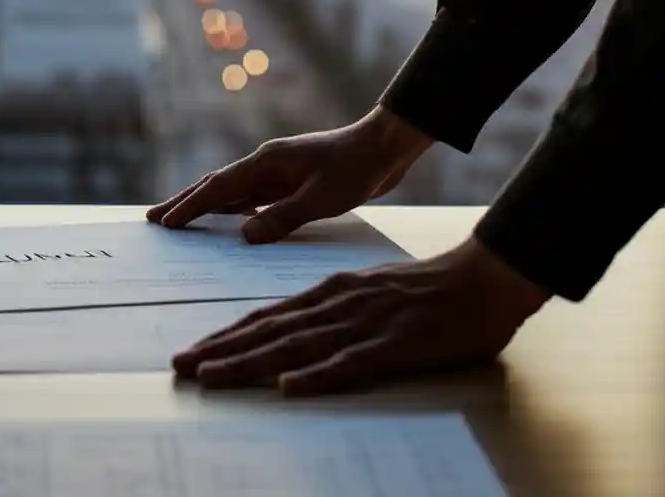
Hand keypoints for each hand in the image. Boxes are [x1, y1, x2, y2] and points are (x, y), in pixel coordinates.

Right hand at [147, 107, 433, 243]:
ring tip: (180, 220)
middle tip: (154, 218)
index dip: (190, 206)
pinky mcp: (292, 182)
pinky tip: (228, 221)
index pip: (218, 187)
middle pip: (216, 186)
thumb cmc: (357, 169)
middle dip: (185, 202)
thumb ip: (283, 218)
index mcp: (267, 162)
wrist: (385, 147)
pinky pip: (254, 198)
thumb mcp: (321, 199)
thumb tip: (245, 237)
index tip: (166, 223)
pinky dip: (233, 209)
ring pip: (233, 193)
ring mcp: (278, 172)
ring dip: (206, 206)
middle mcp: (266, 165)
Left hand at [171, 238, 550, 395]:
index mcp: (330, 292)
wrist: (483, 278)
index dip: (227, 335)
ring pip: (295, 345)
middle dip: (221, 349)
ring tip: (213, 377)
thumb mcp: (368, 292)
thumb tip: (297, 335)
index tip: (194, 352)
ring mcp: (364, 323)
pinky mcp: (394, 344)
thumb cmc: (427, 292)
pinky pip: (351, 362)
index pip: (267, 315)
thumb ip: (332, 310)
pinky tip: (290, 385)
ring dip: (250, 362)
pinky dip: (318, 374)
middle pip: (269, 330)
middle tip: (181, 368)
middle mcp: (337, 303)